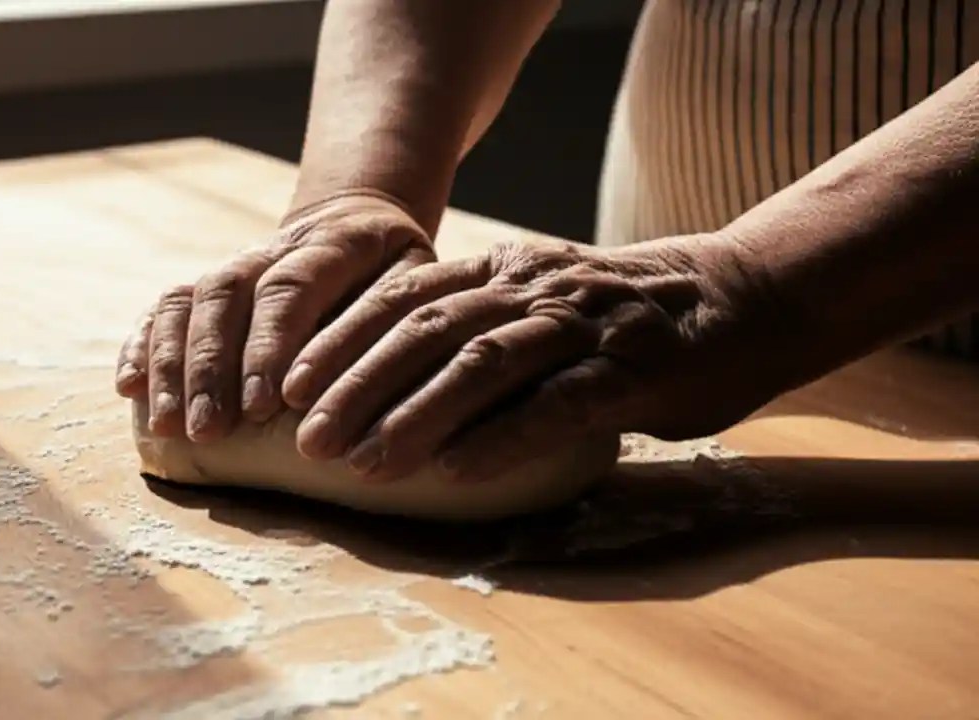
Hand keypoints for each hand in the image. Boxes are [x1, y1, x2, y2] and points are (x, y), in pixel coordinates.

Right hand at [115, 190, 435, 441]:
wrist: (359, 224)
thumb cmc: (400, 278)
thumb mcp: (420, 287)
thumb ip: (401, 326)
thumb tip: (384, 393)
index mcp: (336, 244)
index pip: (292, 287)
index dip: (272, 344)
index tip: (267, 405)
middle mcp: (274, 248)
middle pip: (228, 295)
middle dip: (213, 367)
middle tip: (209, 430)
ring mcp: (235, 263)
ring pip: (189, 300)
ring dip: (173, 365)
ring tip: (169, 426)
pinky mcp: (207, 285)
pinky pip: (164, 308)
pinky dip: (141, 344)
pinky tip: (128, 387)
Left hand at [284, 234, 786, 481]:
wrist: (747, 295)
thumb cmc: (631, 317)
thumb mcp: (545, 300)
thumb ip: (484, 322)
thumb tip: (398, 374)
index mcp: (504, 270)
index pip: (404, 295)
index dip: (342, 340)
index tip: (291, 386)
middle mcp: (532, 287)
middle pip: (426, 330)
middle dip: (358, 385)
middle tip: (307, 439)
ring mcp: (582, 326)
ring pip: (481, 364)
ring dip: (413, 416)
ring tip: (362, 466)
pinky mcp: (630, 371)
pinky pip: (556, 407)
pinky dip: (500, 440)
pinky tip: (455, 474)